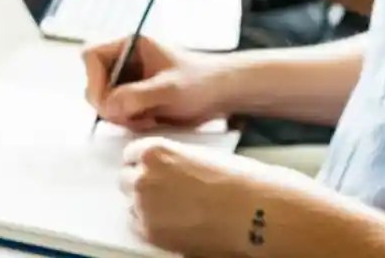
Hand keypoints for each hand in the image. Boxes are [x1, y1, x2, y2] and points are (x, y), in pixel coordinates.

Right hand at [83, 37, 229, 131]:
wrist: (222, 94)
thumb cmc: (201, 82)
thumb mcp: (169, 89)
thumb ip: (137, 96)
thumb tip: (107, 106)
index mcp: (129, 46)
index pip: (91, 55)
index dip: (94, 79)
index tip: (109, 102)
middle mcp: (123, 61)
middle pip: (94, 81)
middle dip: (109, 103)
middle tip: (131, 117)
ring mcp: (127, 80)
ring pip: (103, 100)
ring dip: (119, 115)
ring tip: (146, 120)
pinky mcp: (133, 97)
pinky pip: (116, 112)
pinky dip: (127, 121)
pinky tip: (149, 122)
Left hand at [121, 137, 313, 255]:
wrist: (258, 212)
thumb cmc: (240, 180)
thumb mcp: (200, 155)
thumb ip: (172, 160)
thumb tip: (161, 168)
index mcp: (154, 152)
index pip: (130, 154)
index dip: (142, 163)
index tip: (147, 168)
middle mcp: (142, 177)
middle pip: (125, 179)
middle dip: (142, 183)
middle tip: (163, 190)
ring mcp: (145, 207)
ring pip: (131, 204)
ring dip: (145, 204)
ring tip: (174, 208)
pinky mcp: (152, 233)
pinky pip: (138, 226)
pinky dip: (151, 224)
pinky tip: (174, 222)